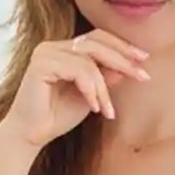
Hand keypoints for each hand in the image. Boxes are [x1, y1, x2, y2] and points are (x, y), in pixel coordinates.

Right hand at [0, 29, 150, 149]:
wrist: (31, 136)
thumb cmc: (56, 117)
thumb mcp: (90, 96)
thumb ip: (104, 78)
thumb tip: (126, 66)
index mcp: (63, 49)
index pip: (97, 38)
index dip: (122, 47)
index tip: (143, 61)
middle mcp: (53, 47)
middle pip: (96, 43)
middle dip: (122, 59)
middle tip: (142, 75)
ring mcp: (45, 53)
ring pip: (89, 60)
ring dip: (103, 86)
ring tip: (107, 109)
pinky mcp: (40, 65)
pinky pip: (77, 70)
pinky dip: (90, 89)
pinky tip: (94, 107)